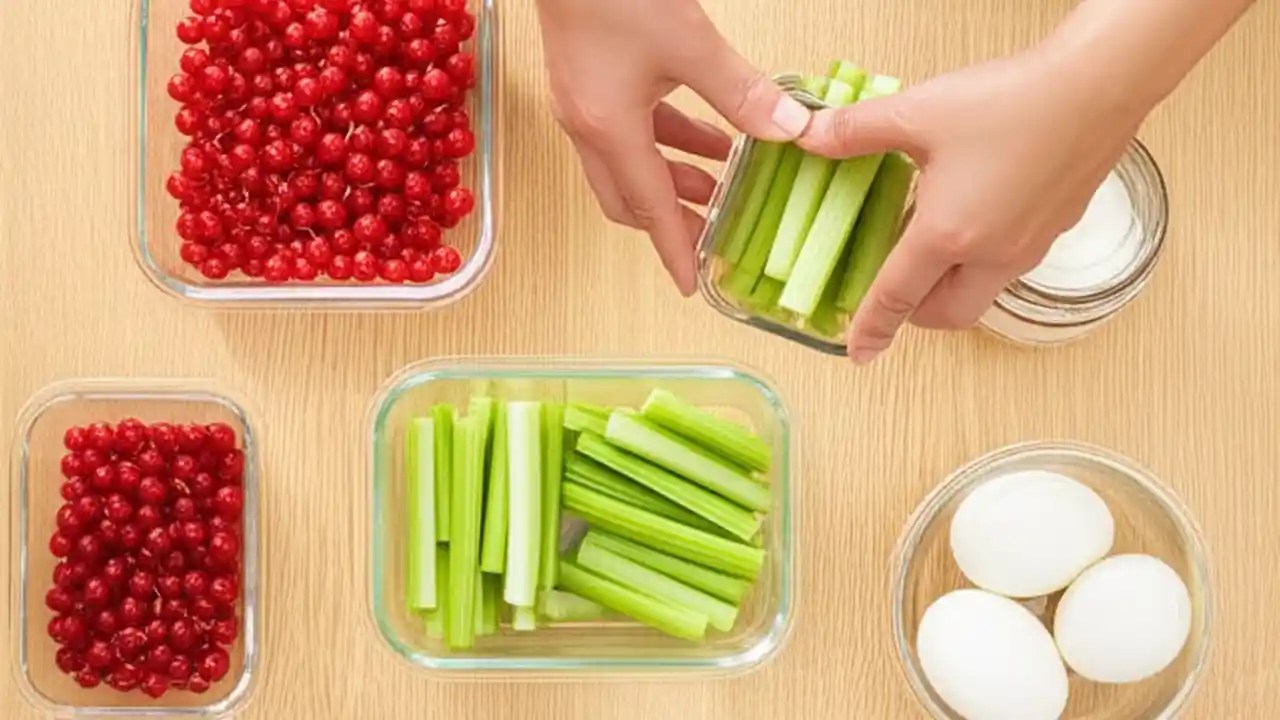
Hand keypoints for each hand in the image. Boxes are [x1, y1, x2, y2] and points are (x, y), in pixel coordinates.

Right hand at [536, 0, 812, 293]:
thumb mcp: (689, 43)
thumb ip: (741, 92)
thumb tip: (791, 128)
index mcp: (609, 131)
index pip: (650, 210)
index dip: (674, 250)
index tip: (692, 284)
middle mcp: (589, 129)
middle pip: (630, 199)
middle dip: (673, 221)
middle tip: (714, 231)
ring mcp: (583, 108)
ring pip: (630, 167)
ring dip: (674, 178)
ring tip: (722, 180)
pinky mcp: (586, 85)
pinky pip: (627, 134)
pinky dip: (665, 142)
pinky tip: (705, 130)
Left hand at [798, 48, 1146, 363]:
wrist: (1099, 84)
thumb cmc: (1009, 100)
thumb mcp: (917, 112)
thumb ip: (856, 130)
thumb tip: (809, 135)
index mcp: (948, 235)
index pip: (897, 297)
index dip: (871, 328)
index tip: (857, 352)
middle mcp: (992, 254)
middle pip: (947, 314)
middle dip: (916, 314)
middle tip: (895, 288)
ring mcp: (1030, 246)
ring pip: (981, 292)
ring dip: (951, 287)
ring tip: (933, 245)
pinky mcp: (1057, 228)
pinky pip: (1010, 264)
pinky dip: (984, 260)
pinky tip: (978, 212)